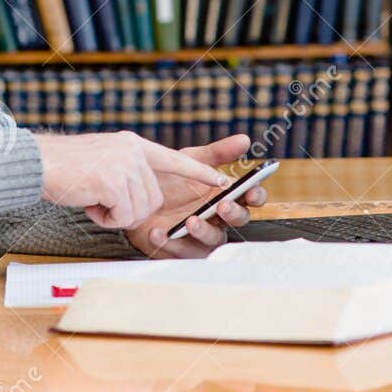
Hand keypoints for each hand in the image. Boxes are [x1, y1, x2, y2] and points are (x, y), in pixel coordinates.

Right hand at [34, 130, 229, 229]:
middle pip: (153, 199)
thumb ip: (126, 171)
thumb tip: (142, 198)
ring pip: (139, 210)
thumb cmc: (65, 169)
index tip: (221, 180)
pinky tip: (89, 204)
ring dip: (115, 215)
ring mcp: (126, 165)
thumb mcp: (103, 161)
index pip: (175, 159)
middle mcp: (134, 152)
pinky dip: (105, 219)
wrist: (38, 163)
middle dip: (129, 210)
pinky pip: (123, 217)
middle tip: (102, 200)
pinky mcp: (116, 182)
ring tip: (93, 199)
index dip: (199, 173)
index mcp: (133, 145)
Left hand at [125, 133, 268, 258]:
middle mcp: (218, 218)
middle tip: (221, 205)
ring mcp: (201, 236)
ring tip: (189, 221)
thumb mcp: (191, 160)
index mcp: (225, 194)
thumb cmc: (170, 179)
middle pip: (237, 221)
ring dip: (204, 232)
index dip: (255, 196)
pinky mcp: (180, 249)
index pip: (250, 198)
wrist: (136, 193)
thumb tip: (245, 139)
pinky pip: (182, 253)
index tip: (251, 191)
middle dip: (232, 214)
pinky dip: (171, 244)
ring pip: (213, 241)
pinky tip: (158, 231)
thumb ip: (217, 152)